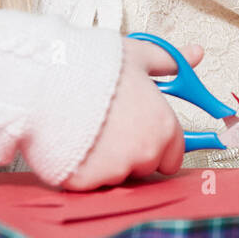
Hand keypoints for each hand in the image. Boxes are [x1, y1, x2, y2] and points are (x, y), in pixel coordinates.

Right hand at [60, 38, 204, 189]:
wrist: (42, 77)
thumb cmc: (90, 65)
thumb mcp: (137, 55)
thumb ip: (171, 61)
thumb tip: (196, 54)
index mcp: (164, 127)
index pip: (173, 156)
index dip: (156, 144)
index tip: (138, 133)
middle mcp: (145, 153)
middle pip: (144, 167)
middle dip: (129, 154)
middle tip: (106, 126)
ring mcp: (115, 171)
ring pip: (114, 177)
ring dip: (103, 162)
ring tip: (85, 130)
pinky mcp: (85, 183)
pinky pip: (86, 183)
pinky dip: (78, 169)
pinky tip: (70, 143)